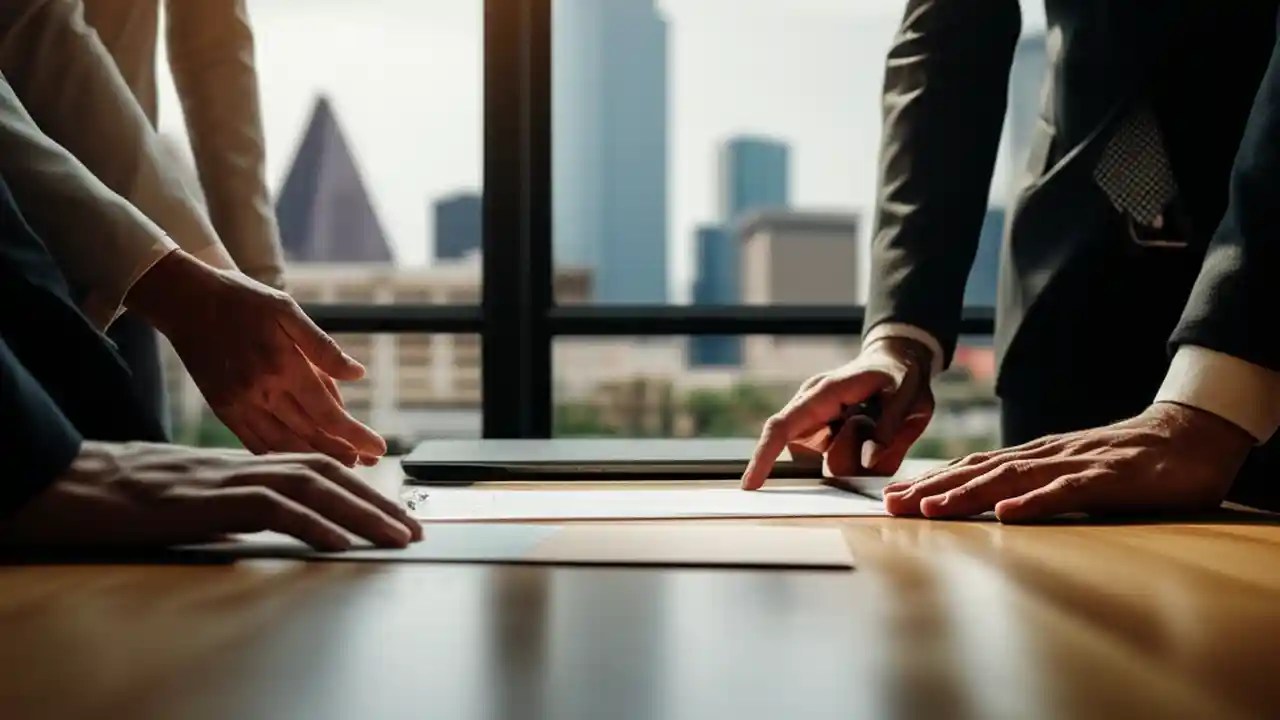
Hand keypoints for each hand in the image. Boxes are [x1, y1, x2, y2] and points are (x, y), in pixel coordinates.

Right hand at [0, 442, 422, 550]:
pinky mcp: (216, 499)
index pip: (325, 470)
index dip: (366, 490)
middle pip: (332, 475)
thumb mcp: (215, 498)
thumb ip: (254, 505)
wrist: (95, 485)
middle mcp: (254, 462)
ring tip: (394, 538)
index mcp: (257, 462)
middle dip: (379, 504)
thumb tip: (292, 527)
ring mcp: (236, 477)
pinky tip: (340, 541)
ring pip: (314, 487)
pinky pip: (275, 509)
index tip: (398, 517)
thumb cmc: (150, 494)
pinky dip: (313, 524)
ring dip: (361, 513)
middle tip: (415, 532)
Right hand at [126, 251, 385, 465]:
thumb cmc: (243, 300)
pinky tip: (301, 462)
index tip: (380, 448)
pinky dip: (280, 456)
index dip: (355, 435)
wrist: (186, 300)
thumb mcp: (287, 310)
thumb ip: (322, 347)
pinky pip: (254, 443)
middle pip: (310, 435)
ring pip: (283, 445)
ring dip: (317, 459)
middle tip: (371, 463)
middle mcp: (259, 390)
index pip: (327, 413)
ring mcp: (238, 403)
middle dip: (344, 452)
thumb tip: (357, 374)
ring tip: (347, 465)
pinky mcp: (222, 409)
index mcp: (281, 365)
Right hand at [741, 336, 934, 489]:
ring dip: (860, 457)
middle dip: (843, 455)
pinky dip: (865, 461)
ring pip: (831, 465)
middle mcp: (811, 411)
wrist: (897, 362)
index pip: (781, 427)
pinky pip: (844, 467)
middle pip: (807, 453)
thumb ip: (890, 426)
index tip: (750, 485)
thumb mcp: (908, 395)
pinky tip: (877, 431)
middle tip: (876, 422)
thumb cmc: (901, 375)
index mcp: (822, 394)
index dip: (764, 456)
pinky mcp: (829, 441)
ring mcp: (819, 427)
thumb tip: (868, 461)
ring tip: (880, 422)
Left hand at [883, 402, 1254, 521]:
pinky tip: (1007, 515)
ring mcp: (1074, 463)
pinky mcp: (1107, 477)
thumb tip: (988, 504)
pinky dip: (1036, 502)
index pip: (971, 468)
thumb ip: (1031, 484)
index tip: (892, 497)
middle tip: (891, 505)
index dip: (930, 481)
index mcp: (1033, 457)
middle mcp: (1044, 456)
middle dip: (932, 488)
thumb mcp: (1067, 473)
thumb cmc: (1125, 461)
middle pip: (978, 471)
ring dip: (968, 494)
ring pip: (1011, 478)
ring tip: (932, 509)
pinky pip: (1067, 491)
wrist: (1186, 438)